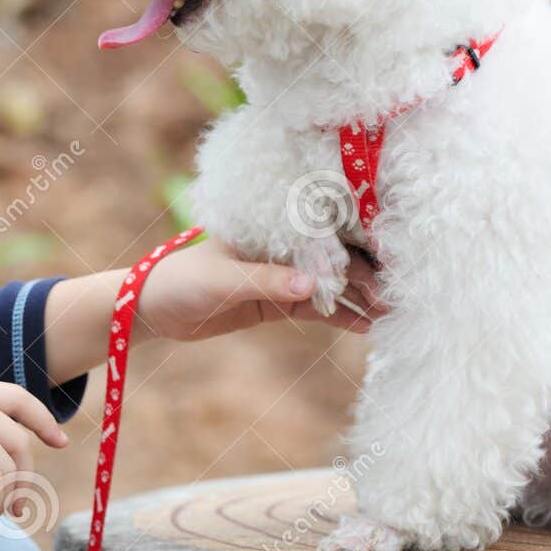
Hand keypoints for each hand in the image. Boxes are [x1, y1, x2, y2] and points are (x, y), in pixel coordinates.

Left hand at [136, 236, 384, 341]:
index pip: (318, 227)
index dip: (353, 239)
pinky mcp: (280, 302)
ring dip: (360, 297)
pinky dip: (343, 316)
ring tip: (393, 312)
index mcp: (267, 224)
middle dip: (365, 273)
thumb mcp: (223, 280)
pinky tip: (370, 326)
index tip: (385, 256)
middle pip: (333, 255)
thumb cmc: (182, 280)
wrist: (155, 310)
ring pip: (331, 283)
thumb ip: (267, 282)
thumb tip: (314, 287)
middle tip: (395, 295)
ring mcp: (283, 273)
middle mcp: (281, 245)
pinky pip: (318, 308)